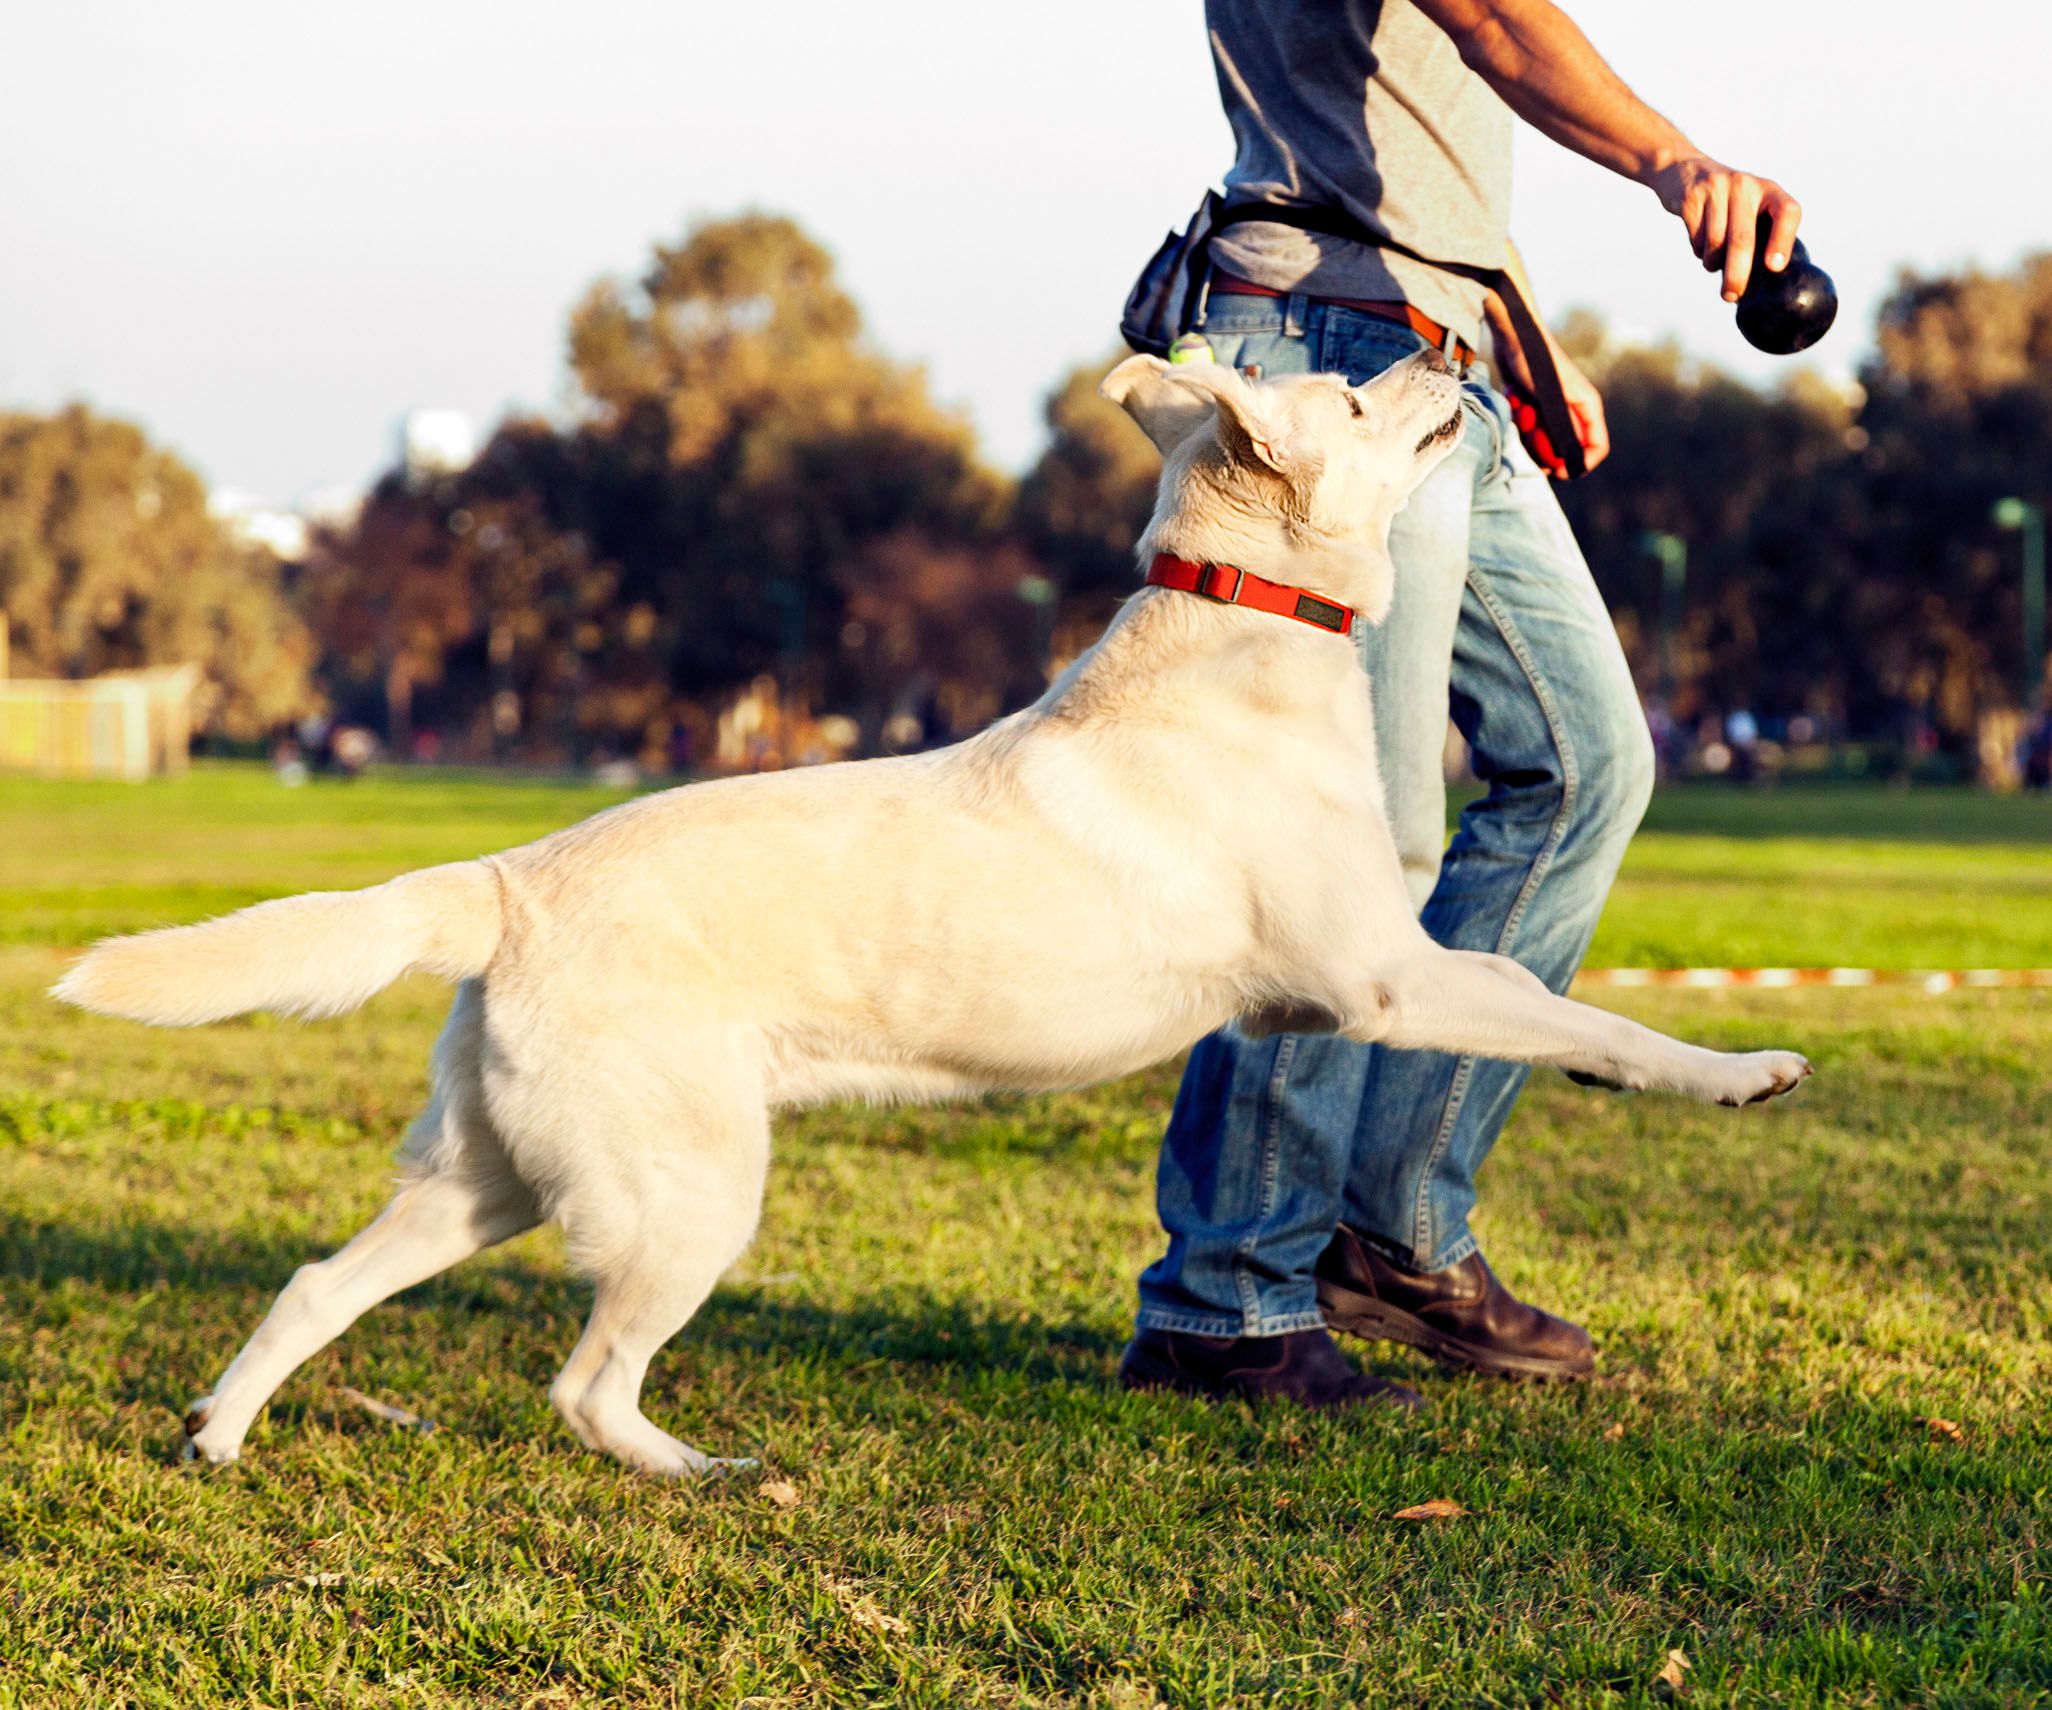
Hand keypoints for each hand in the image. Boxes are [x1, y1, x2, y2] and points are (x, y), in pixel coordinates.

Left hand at [1492, 319, 1609, 477]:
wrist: (1514, 339)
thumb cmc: (1535, 363)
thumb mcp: (1551, 398)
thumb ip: (1565, 428)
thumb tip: (1573, 457)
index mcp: (1587, 407)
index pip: (1596, 447)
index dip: (1580, 465)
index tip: (1558, 472)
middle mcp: (1575, 410)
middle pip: (1568, 450)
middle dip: (1548, 454)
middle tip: (1530, 448)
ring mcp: (1555, 409)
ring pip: (1547, 442)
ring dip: (1531, 437)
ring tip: (1523, 413)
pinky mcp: (1537, 406)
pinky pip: (1532, 430)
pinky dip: (1522, 423)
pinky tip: (1517, 404)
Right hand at [1646, 155, 1802, 302]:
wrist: (1684, 169)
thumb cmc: (1726, 201)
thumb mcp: (1750, 205)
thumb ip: (1759, 231)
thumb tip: (1762, 279)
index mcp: (1769, 189)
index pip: (1787, 212)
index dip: (1782, 240)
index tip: (1774, 267)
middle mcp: (1746, 185)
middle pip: (1742, 238)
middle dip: (1737, 274)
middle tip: (1731, 296)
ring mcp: (1717, 188)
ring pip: (1715, 243)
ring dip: (1712, 262)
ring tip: (1713, 262)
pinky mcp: (1692, 198)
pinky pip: (1696, 239)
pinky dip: (1698, 251)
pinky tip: (1700, 244)